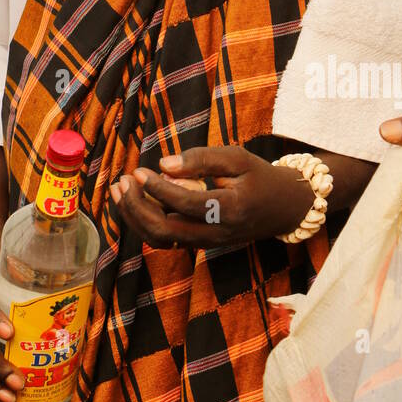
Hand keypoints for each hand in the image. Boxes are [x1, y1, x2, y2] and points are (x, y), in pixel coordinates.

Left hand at [109, 146, 312, 250]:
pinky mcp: (199, 243)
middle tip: (123, 181)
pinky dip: (143, 223)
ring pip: (160, 239)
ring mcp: (206, 243)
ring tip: (119, 190)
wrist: (282, 208)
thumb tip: (163, 164)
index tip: (139, 171)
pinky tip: (132, 201)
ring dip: (134, 217)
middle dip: (137, 206)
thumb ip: (201, 160)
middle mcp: (215, 234)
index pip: (184, 204)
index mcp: (229, 211)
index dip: (157, 188)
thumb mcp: (237, 158)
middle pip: (165, 230)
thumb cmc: (259, 177)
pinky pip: (165, 239)